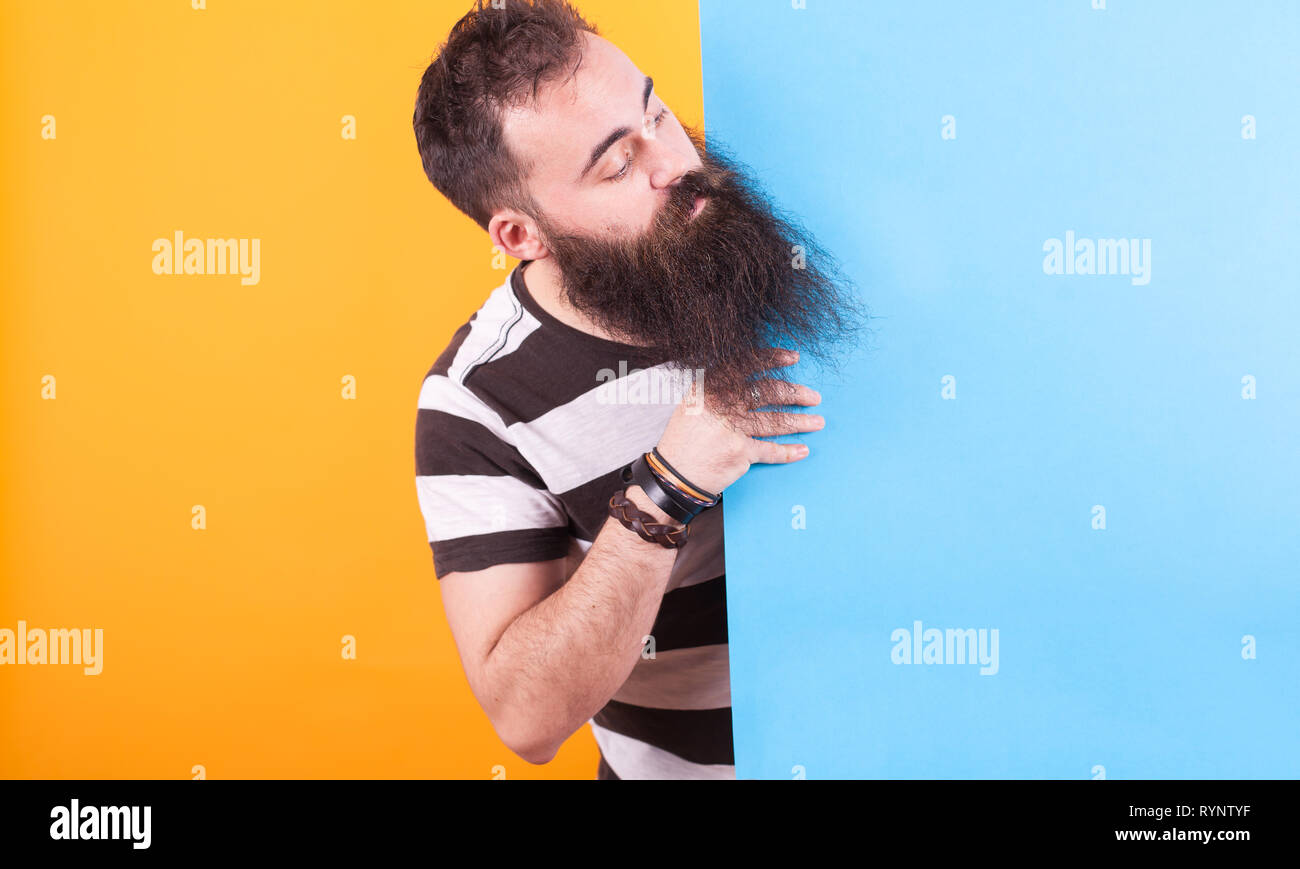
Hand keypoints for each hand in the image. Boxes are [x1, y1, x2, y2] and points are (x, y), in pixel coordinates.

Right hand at [654, 348, 823, 495]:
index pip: (745, 365)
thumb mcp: (694, 404)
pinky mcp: (740, 452)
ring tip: (817, 422)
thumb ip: (719, 390)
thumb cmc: (687, 439)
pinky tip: (802, 450)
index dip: (772, 359)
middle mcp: (720, 404)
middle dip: (795, 394)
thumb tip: (753, 380)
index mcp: (709, 387)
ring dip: (800, 422)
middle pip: (766, 391)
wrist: (674, 475)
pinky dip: (789, 451)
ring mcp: (731, 428)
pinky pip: (771, 450)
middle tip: (813, 397)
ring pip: (775, 420)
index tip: (793, 357)